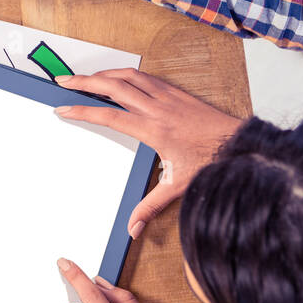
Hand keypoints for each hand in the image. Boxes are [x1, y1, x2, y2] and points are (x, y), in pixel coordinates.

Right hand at [55, 69, 241, 236]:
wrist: (240, 143)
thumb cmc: (211, 161)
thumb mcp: (178, 185)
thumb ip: (150, 206)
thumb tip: (133, 228)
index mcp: (154, 130)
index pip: (109, 116)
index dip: (82, 111)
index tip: (63, 108)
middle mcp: (157, 108)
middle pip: (112, 87)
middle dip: (83, 82)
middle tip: (63, 81)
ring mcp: (166, 97)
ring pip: (127, 75)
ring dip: (103, 74)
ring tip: (84, 78)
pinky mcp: (175, 92)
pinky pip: (143, 76)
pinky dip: (124, 73)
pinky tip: (116, 77)